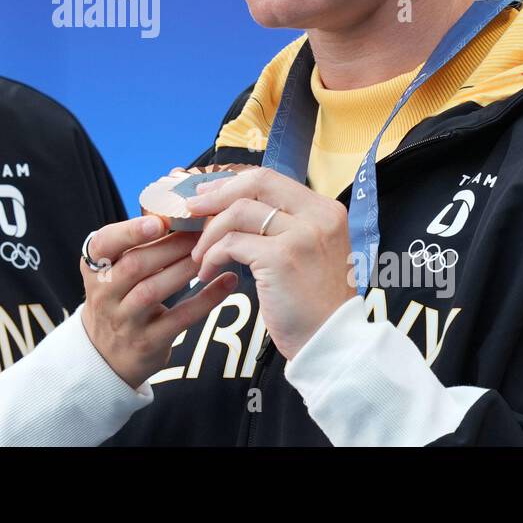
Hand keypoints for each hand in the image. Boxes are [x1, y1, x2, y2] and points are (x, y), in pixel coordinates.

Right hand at [81, 217, 237, 387]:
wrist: (105, 355)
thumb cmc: (119, 297)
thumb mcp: (112, 271)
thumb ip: (137, 244)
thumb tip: (185, 211)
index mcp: (93, 268)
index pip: (101, 245)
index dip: (128, 232)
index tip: (158, 222)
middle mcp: (103, 294)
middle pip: (134, 266)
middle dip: (170, 246)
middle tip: (201, 231)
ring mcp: (123, 321)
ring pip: (153, 292)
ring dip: (185, 269)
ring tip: (212, 252)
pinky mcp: (147, 343)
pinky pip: (179, 319)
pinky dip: (205, 300)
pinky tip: (227, 282)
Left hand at [188, 167, 356, 359]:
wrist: (331, 342)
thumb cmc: (313, 303)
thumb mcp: (308, 252)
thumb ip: (283, 226)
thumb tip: (234, 204)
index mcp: (325, 210)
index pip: (270, 179)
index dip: (233, 183)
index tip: (208, 194)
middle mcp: (318, 215)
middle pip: (256, 184)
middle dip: (217, 194)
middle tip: (192, 211)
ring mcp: (301, 234)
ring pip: (239, 212)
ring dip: (210, 233)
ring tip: (200, 255)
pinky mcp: (281, 257)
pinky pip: (232, 243)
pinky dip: (212, 255)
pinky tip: (208, 271)